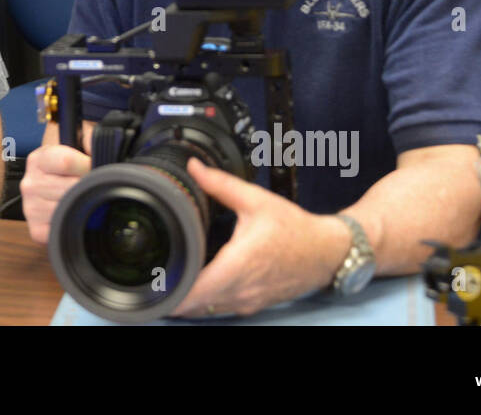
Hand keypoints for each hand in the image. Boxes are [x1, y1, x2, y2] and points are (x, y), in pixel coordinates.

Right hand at [20, 144, 90, 243]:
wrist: (50, 193)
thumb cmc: (66, 171)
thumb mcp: (74, 147)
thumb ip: (88, 140)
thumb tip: (96, 142)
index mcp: (38, 159)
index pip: (65, 161)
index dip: (86, 165)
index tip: (93, 167)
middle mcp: (30, 183)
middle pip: (71, 188)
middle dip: (87, 187)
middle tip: (92, 186)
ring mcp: (30, 208)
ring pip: (69, 209)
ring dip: (81, 206)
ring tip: (82, 199)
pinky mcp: (36, 230)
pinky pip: (63, 229)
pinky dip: (73, 225)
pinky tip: (73, 215)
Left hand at [170, 159, 347, 317]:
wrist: (327, 252)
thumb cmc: (294, 228)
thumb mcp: (256, 200)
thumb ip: (221, 184)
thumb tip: (194, 168)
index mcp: (239, 265)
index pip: (196, 291)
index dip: (171, 291)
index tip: (153, 281)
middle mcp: (241, 290)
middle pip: (194, 305)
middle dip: (172, 295)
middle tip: (154, 277)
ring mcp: (247, 302)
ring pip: (206, 311)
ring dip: (187, 300)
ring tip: (169, 281)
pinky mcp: (252, 305)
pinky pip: (220, 310)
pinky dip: (204, 302)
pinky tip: (195, 286)